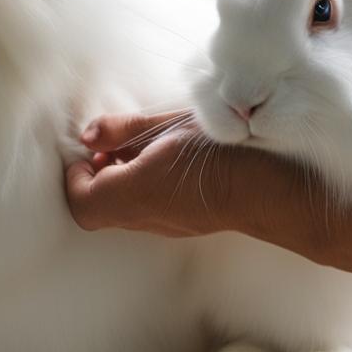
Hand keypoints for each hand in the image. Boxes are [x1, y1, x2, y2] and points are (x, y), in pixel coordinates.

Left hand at [64, 111, 292, 237]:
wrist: (277, 190)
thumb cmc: (229, 152)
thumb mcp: (174, 126)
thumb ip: (125, 130)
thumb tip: (88, 136)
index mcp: (136, 191)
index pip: (80, 201)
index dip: (75, 176)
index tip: (89, 150)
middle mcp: (147, 216)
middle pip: (99, 209)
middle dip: (96, 176)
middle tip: (111, 146)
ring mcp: (168, 225)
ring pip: (123, 211)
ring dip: (120, 181)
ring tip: (141, 149)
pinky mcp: (186, 224)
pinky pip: (149, 211)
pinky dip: (143, 187)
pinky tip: (167, 161)